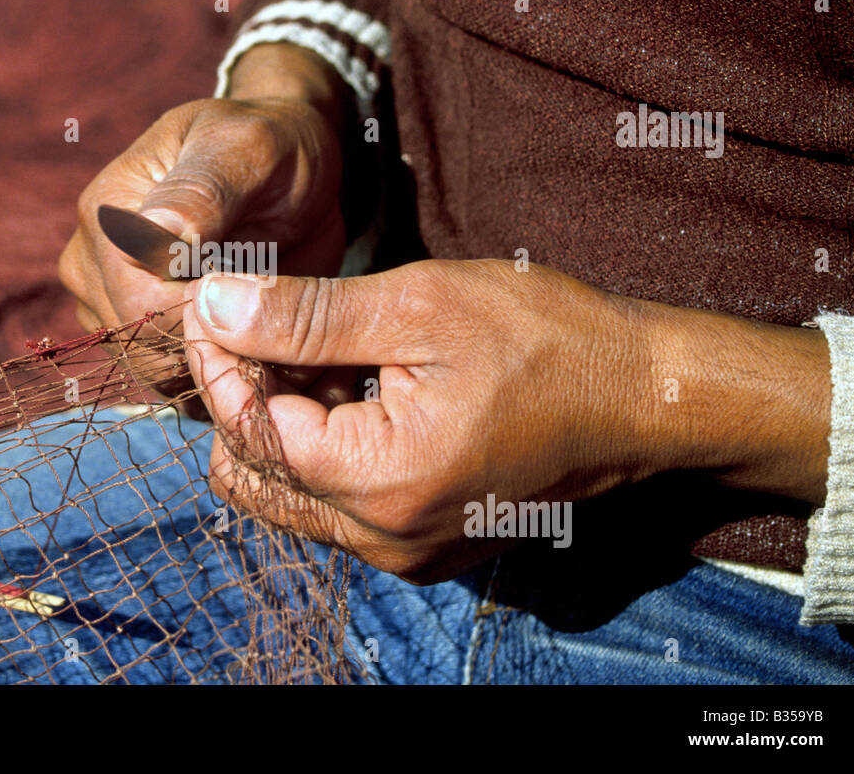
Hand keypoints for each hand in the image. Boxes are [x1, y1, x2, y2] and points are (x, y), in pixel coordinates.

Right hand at [59, 44, 359, 397]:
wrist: (286, 167)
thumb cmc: (272, 147)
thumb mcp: (252, 148)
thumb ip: (205, 190)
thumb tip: (154, 236)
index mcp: (106, 213)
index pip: (139, 302)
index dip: (209, 310)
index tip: (262, 283)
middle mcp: (91, 264)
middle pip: (143, 344)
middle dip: (217, 338)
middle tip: (276, 303)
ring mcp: (107, 304)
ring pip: (157, 369)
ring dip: (221, 358)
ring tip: (269, 315)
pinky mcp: (136, 333)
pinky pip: (172, 378)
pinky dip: (220, 369)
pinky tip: (259, 335)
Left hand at [182, 260, 831, 582]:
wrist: (642, 398)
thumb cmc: (548, 341)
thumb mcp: (417, 308)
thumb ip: (303, 316)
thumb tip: (212, 306)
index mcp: (377, 483)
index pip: (248, 430)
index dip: (217, 362)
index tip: (211, 304)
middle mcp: (382, 538)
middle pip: (255, 475)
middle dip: (241, 397)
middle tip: (256, 323)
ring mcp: (405, 550)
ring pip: (291, 493)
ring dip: (280, 422)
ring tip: (312, 349)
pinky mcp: (424, 543)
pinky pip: (338, 505)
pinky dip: (323, 447)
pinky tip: (351, 387)